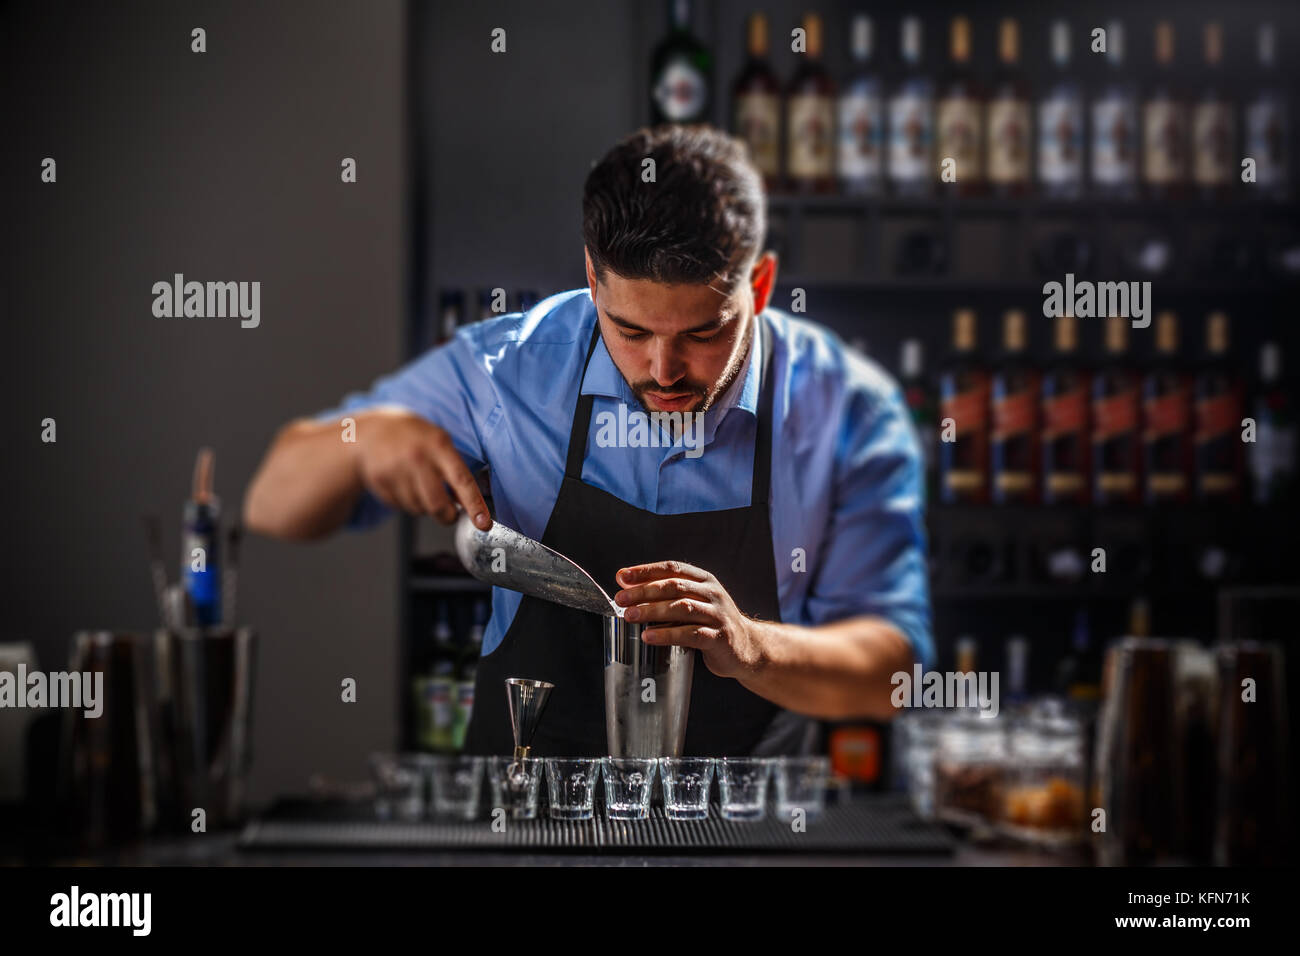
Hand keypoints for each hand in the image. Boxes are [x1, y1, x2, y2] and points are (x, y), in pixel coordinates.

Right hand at [352, 406, 489, 527]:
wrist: (371, 431)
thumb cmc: (413, 437)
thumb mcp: (439, 442)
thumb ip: (454, 470)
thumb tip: (467, 503)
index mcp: (438, 445)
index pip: (462, 480)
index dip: (475, 505)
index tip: (484, 524)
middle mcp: (417, 458)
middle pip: (437, 505)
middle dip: (447, 516)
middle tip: (449, 514)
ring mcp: (396, 470)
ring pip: (419, 509)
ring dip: (424, 507)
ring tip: (418, 485)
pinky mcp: (379, 481)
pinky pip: (400, 507)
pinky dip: (406, 503)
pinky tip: (403, 484)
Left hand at [613, 561, 765, 679]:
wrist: (748, 647)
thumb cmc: (713, 623)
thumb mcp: (693, 602)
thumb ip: (666, 594)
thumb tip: (627, 584)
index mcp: (704, 580)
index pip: (672, 568)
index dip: (646, 571)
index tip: (622, 576)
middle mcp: (712, 594)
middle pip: (674, 586)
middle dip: (644, 592)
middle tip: (621, 599)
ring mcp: (718, 615)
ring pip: (681, 608)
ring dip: (652, 611)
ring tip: (630, 616)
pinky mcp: (720, 638)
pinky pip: (690, 634)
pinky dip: (667, 635)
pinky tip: (650, 636)